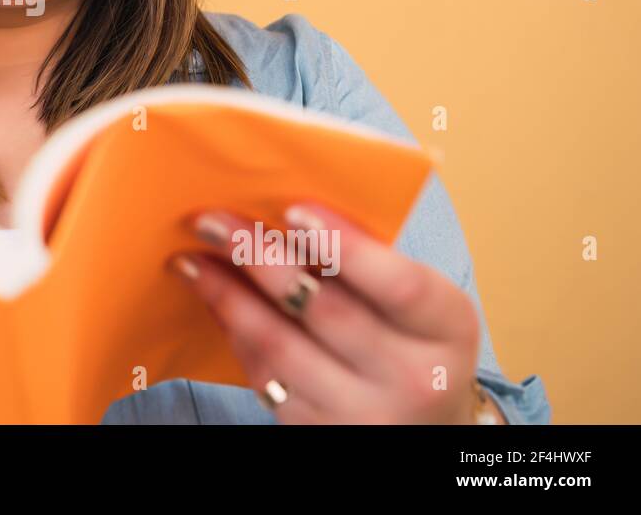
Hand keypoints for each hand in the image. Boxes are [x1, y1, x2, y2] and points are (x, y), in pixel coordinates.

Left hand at [168, 202, 500, 423]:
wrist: (423, 424)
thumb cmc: (409, 339)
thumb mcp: (416, 304)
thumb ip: (368, 263)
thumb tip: (281, 214)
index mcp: (448, 327)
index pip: (398, 285)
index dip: (344, 246)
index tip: (293, 209)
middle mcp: (415, 378)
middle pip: (326, 310)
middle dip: (260, 258)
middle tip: (214, 221)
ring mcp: (366, 413)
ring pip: (281, 346)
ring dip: (228, 296)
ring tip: (195, 260)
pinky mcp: (321, 433)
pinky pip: (265, 376)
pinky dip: (234, 332)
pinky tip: (214, 300)